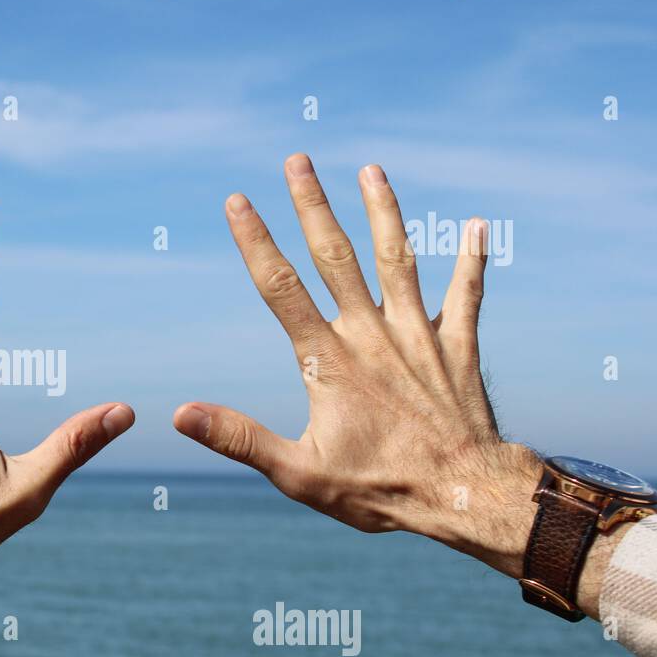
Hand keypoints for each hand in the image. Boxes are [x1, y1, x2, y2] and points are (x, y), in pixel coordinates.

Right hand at [174, 154, 541, 577]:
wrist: (464, 496)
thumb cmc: (379, 489)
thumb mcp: (297, 472)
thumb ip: (238, 437)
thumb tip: (180, 414)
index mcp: (328, 360)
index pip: (281, 288)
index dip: (256, 241)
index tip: (238, 200)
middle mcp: (371, 335)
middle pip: (335, 256)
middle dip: (314, 205)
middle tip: (298, 160)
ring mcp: (418, 336)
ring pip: (397, 260)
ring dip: (383, 212)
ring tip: (371, 170)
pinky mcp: (458, 350)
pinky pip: (467, 296)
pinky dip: (472, 260)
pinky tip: (476, 225)